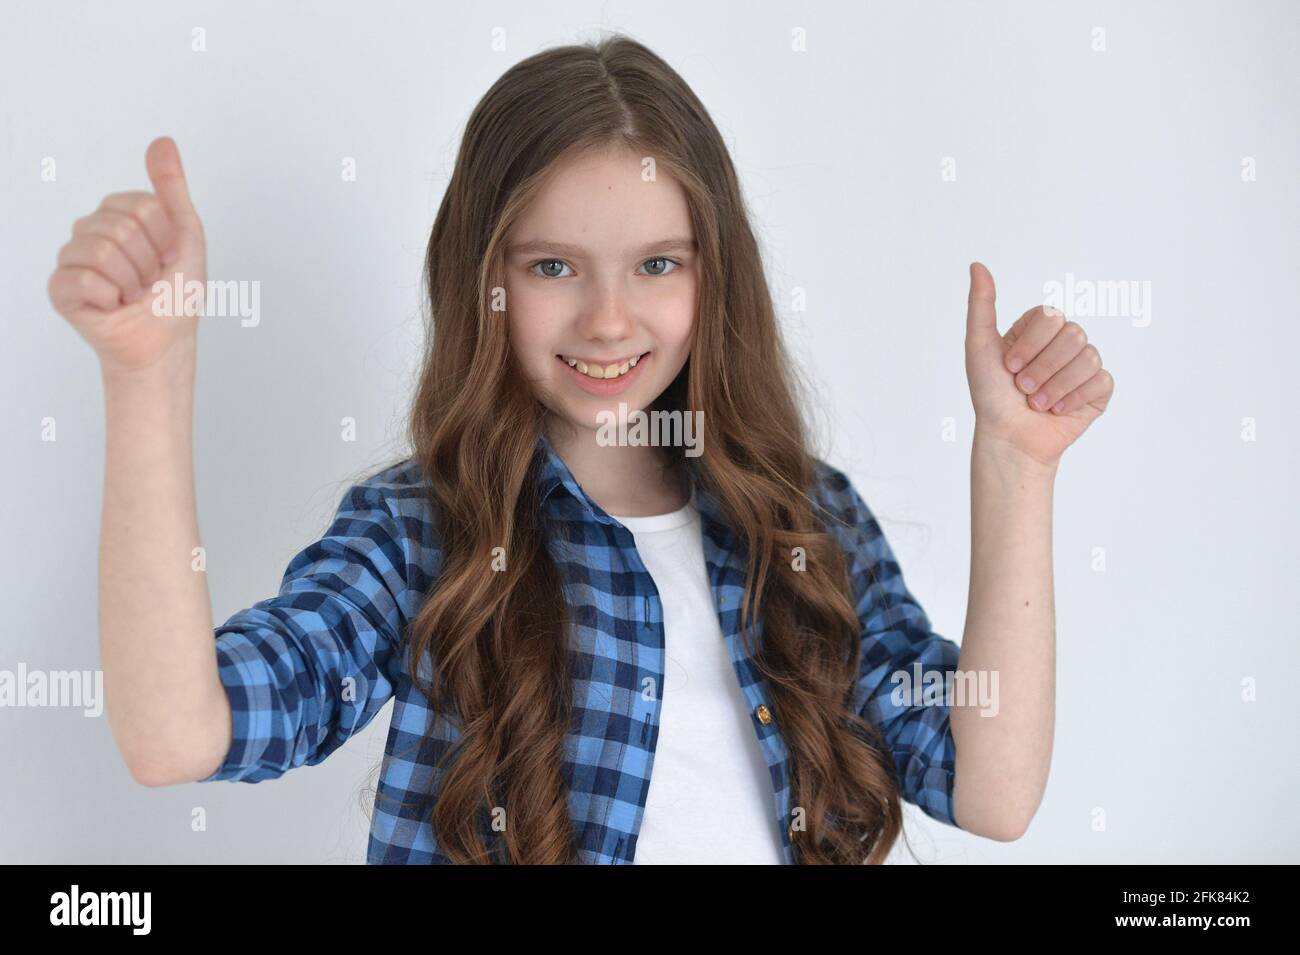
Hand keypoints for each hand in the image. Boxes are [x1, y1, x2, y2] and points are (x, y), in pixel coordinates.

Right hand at [48, 136, 206, 373]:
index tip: (168, 259)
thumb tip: (163, 141)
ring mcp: (72, 258)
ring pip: (102, 250)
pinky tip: (111, 305)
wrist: (166, 341)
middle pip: (122, 226)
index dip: (166, 239)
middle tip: (150, 281)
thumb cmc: (176, 294)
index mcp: (119, 214)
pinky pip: (83, 279)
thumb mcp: (186, 234)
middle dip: (149, 262)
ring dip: (132, 282)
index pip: (142, 206)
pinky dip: (109, 298)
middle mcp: (91, 230)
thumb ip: (172, 188)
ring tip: (133, 295)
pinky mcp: (60, 289)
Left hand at [964, 262, 1114, 468]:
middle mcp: (1063, 343)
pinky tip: (1057, 410)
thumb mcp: (979, 346)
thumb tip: (977, 265)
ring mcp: (1083, 365)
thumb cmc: (990, 394)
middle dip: (1043, 367)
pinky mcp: (1098, 390)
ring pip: (1089, 357)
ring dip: (1056, 386)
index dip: (1030, 345)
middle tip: (1024, 388)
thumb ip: (981, 305)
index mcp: (1038, 328)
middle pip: (1074, 335)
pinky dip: (1074, 398)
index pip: (1051, 316)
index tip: (1009, 367)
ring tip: (1037, 402)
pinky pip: (1101, 380)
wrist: (1008, 438)